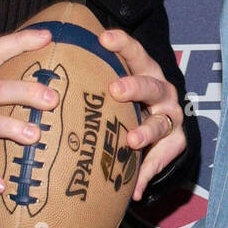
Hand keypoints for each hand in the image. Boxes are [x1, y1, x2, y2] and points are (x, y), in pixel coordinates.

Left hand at [99, 28, 185, 200]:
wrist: (164, 122)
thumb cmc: (129, 99)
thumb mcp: (118, 83)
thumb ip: (94, 77)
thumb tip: (51, 65)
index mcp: (146, 71)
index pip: (135, 53)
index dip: (122, 43)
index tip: (103, 38)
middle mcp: (162, 91)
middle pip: (151, 85)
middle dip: (135, 86)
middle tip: (116, 89)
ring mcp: (171, 117)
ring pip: (160, 122)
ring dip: (146, 131)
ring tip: (132, 140)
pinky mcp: (176, 141)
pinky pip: (162, 158)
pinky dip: (147, 173)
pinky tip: (133, 189)